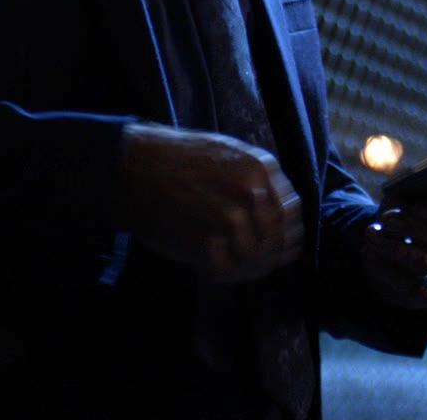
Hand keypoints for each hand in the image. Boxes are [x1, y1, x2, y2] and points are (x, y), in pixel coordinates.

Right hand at [117, 123, 302, 281]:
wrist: (132, 167)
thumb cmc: (177, 157)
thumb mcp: (228, 152)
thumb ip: (258, 177)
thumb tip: (279, 207)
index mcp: (260, 168)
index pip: (294, 210)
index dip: (290, 230)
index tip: (285, 241)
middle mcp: (250, 193)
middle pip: (278, 237)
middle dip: (274, 253)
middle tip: (265, 262)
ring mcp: (228, 220)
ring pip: (256, 258)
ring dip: (250, 268)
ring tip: (237, 267)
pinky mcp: (205, 244)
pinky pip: (229, 271)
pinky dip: (227, 275)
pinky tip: (218, 270)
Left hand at [362, 197, 426, 308]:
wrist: (398, 243)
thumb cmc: (409, 210)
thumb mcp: (412, 193)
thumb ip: (414, 189)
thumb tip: (404, 197)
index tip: (411, 207)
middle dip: (411, 228)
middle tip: (386, 219)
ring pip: (425, 264)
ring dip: (393, 248)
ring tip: (372, 234)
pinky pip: (410, 287)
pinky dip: (385, 268)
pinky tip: (371, 254)